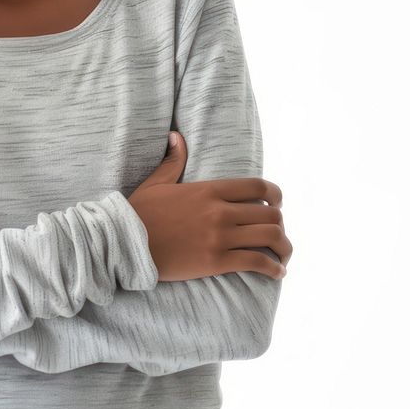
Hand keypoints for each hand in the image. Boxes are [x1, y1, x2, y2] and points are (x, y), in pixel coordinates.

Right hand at [127, 132, 291, 282]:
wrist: (125, 243)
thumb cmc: (139, 213)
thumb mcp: (156, 182)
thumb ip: (173, 160)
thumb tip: (175, 135)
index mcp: (209, 190)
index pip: (258, 187)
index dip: (276, 195)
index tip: (278, 204)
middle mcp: (220, 211)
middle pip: (270, 214)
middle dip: (280, 224)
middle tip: (277, 234)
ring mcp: (219, 236)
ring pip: (270, 237)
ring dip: (283, 247)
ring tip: (283, 256)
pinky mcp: (217, 261)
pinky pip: (257, 262)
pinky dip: (273, 269)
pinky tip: (276, 273)